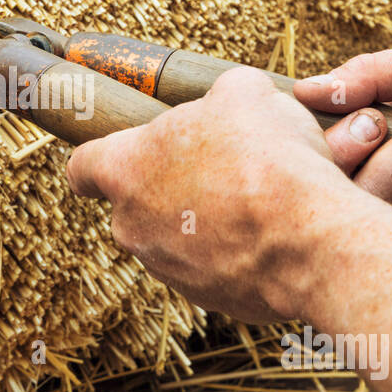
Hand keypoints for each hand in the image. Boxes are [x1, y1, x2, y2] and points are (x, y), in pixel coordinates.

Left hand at [66, 66, 382, 322]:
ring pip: (176, 235)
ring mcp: (165, 267)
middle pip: (138, 200)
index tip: (117, 156)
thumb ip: (222, 95)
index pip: (82, 166)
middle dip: (175, 183)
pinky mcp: (205, 298)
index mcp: (124, 170)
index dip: (99, 157)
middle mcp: (131, 225)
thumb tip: (230, 100)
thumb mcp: (245, 93)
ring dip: (208, 218)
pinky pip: (212, 266)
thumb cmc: (266, 159)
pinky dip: (236, 251)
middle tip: (222, 164)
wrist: (308, 240)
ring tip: (259, 197)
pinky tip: (273, 231)